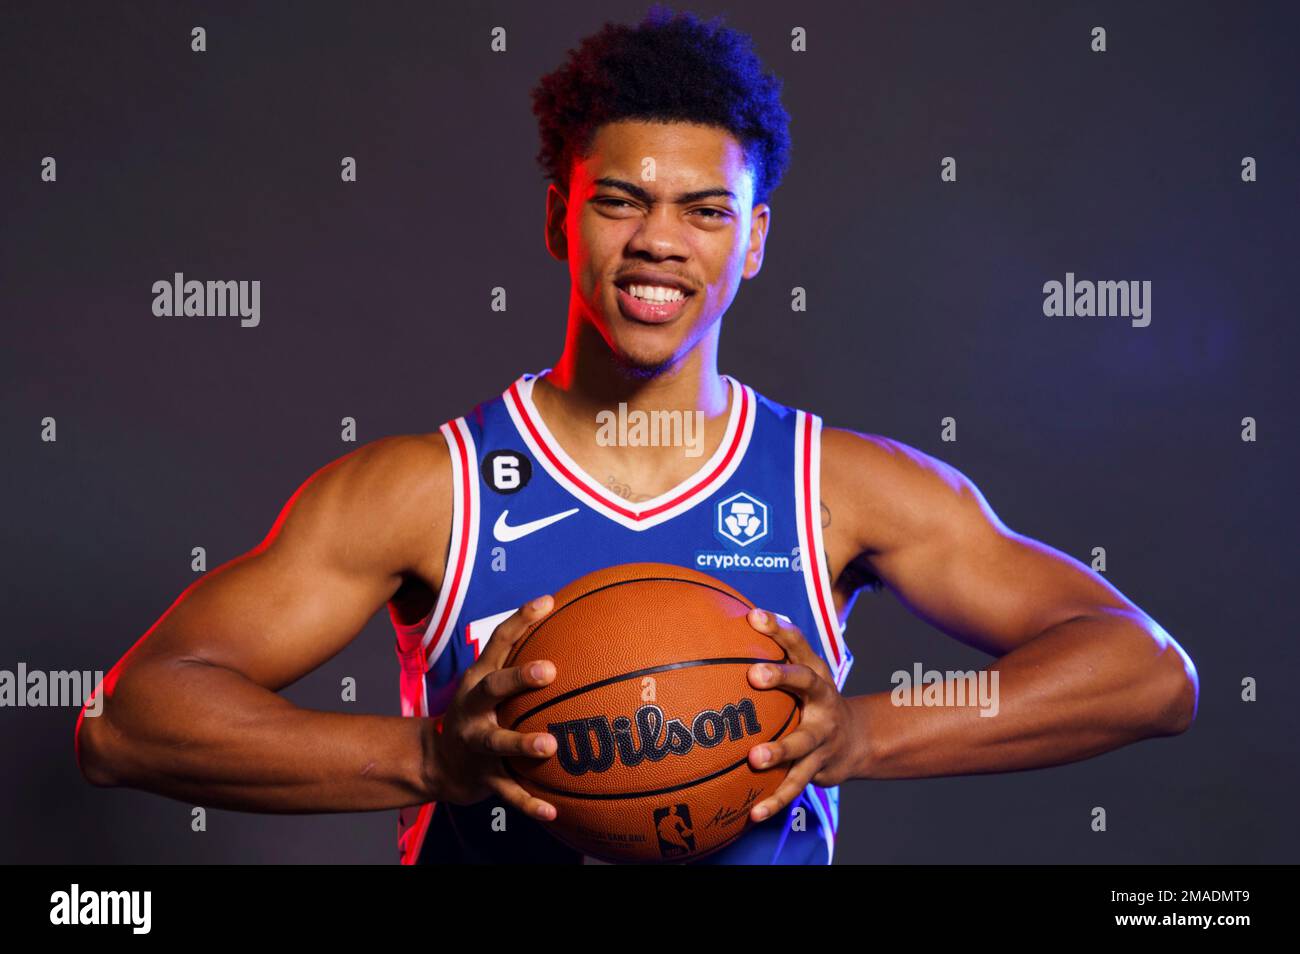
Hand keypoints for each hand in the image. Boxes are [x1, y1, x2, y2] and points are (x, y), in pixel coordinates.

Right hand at [425, 595, 559, 821]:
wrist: (437, 763)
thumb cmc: (479, 713)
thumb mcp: (490, 683)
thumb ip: (522, 661)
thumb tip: (573, 626)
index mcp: (478, 679)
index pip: (498, 642)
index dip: (520, 620)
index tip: (548, 602)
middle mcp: (473, 707)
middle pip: (492, 687)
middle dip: (518, 678)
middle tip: (549, 670)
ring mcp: (475, 742)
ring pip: (497, 742)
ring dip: (522, 742)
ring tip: (549, 745)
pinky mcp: (482, 776)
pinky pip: (508, 791)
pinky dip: (529, 802)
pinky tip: (552, 810)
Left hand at [744, 608, 861, 822]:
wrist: (857, 740)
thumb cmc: (813, 700)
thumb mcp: (803, 673)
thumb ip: (773, 652)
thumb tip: (732, 620)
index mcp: (815, 673)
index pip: (798, 644)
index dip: (778, 628)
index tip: (754, 616)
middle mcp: (823, 701)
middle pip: (806, 684)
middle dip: (782, 677)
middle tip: (754, 674)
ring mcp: (823, 736)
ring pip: (802, 743)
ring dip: (780, 750)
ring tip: (754, 758)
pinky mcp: (820, 767)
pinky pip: (795, 785)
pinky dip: (775, 801)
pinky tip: (753, 814)